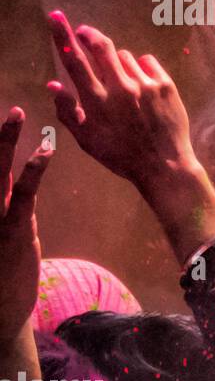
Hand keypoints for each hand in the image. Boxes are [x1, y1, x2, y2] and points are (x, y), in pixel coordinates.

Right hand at [0, 109, 50, 343]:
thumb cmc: (2, 272)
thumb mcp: (3, 234)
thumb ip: (6, 206)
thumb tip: (10, 183)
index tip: (2, 117)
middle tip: (10, 108)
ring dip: (5, 141)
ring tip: (16, 113)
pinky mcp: (12, 230)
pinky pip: (22, 194)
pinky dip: (33, 170)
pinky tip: (45, 152)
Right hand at [47, 11, 198, 188]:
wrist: (164, 164)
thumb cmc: (120, 155)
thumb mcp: (86, 139)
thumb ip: (67, 111)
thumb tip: (53, 84)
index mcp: (97, 101)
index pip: (75, 61)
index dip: (63, 36)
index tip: (56, 17)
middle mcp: (120, 88)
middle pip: (101, 47)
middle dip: (90, 35)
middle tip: (85, 33)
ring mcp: (145, 84)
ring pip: (125, 56)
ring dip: (118, 62)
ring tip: (122, 81)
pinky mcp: (166, 84)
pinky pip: (148, 61)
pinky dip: (141, 67)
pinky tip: (141, 83)